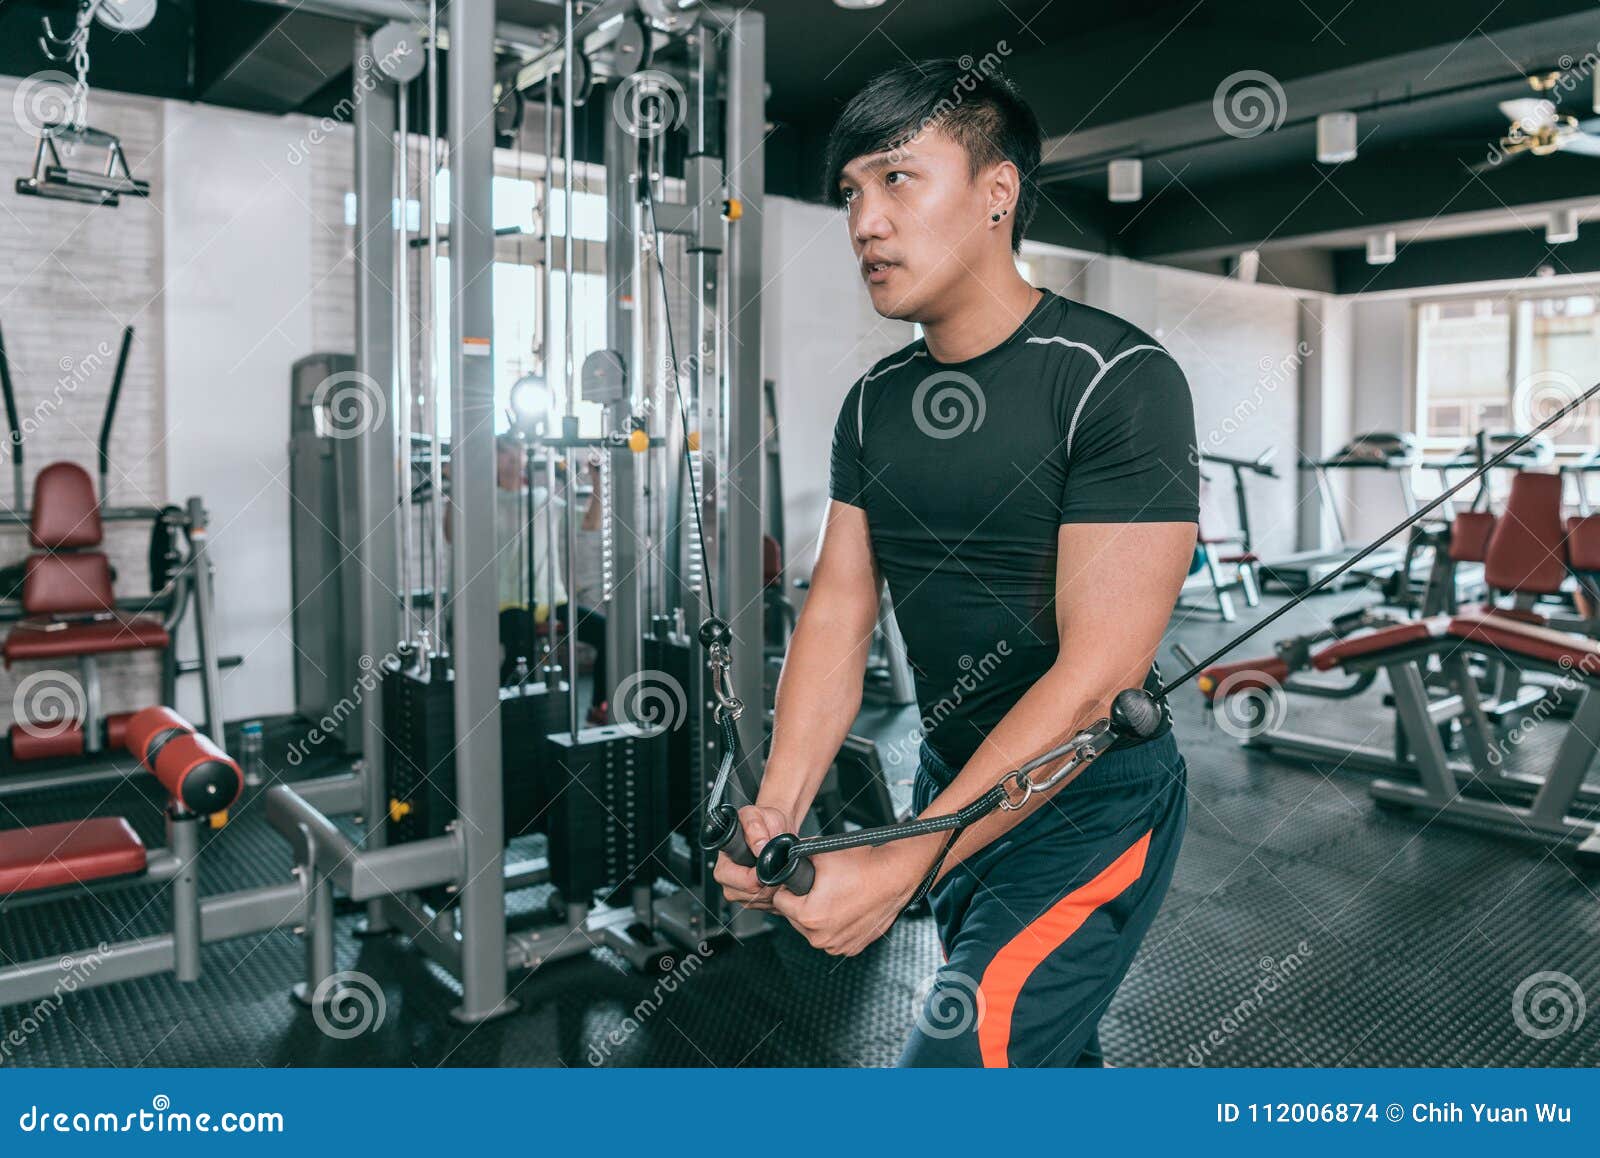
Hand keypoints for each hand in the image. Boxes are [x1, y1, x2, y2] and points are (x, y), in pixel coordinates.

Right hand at [712, 804, 791, 911]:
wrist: (775, 827)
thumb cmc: (763, 821)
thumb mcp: (756, 815)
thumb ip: (755, 827)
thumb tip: (759, 847)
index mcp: (725, 863)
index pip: (741, 882)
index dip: (759, 877)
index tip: (772, 867)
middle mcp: (729, 881)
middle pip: (752, 896)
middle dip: (771, 885)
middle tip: (781, 869)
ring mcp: (741, 893)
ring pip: (762, 904)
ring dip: (776, 891)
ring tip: (781, 873)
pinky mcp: (754, 900)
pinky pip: (769, 907)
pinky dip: (779, 897)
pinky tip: (781, 882)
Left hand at [771, 838, 932, 956]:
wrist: (896, 875)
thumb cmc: (864, 865)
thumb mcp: (821, 852)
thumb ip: (795, 854)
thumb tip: (782, 854)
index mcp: (809, 916)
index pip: (780, 901)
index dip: (790, 887)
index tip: (803, 881)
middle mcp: (822, 937)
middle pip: (795, 917)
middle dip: (803, 902)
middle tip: (822, 887)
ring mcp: (838, 946)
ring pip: (813, 929)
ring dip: (818, 915)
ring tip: (835, 896)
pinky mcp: (852, 948)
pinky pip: (833, 936)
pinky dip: (836, 925)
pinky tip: (846, 908)